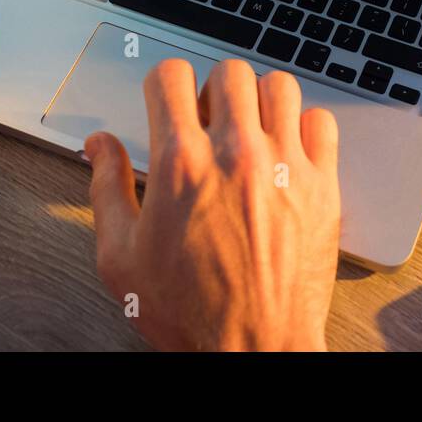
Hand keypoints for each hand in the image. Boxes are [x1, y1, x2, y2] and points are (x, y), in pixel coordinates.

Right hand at [86, 59, 339, 350]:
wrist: (256, 350)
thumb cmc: (190, 313)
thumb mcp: (121, 258)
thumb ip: (107, 189)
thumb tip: (99, 145)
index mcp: (180, 165)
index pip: (171, 75)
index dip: (164, 83)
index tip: (167, 101)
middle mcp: (234, 155)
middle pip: (229, 71)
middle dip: (213, 88)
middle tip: (209, 120)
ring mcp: (284, 166)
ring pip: (279, 85)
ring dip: (260, 100)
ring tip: (250, 129)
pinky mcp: (323, 184)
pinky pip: (322, 121)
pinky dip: (305, 126)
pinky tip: (287, 150)